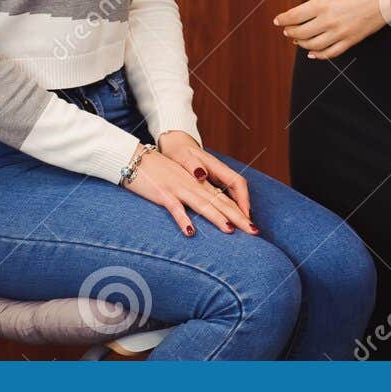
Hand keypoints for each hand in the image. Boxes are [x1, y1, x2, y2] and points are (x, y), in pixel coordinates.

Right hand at [121, 140, 257, 236]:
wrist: (137, 159)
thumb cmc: (159, 172)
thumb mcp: (182, 181)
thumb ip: (196, 193)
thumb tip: (210, 208)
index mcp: (199, 183)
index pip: (224, 197)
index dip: (240, 210)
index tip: (252, 225)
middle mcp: (193, 185)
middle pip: (220, 202)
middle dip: (238, 217)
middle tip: (254, 231)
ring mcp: (179, 189)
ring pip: (202, 204)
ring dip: (216, 217)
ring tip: (230, 230)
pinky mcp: (163, 193)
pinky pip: (175, 208)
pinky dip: (183, 220)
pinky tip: (190, 232)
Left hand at [275, 0, 390, 59]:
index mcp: (324, 3)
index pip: (295, 16)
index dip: (283, 19)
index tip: (278, 20)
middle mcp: (329, 20)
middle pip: (301, 32)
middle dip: (290, 31)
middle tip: (287, 30)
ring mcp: (340, 32)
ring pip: (313, 45)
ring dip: (302, 44)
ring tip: (298, 39)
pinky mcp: (351, 40)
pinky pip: (331, 53)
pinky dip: (319, 55)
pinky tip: (313, 53)